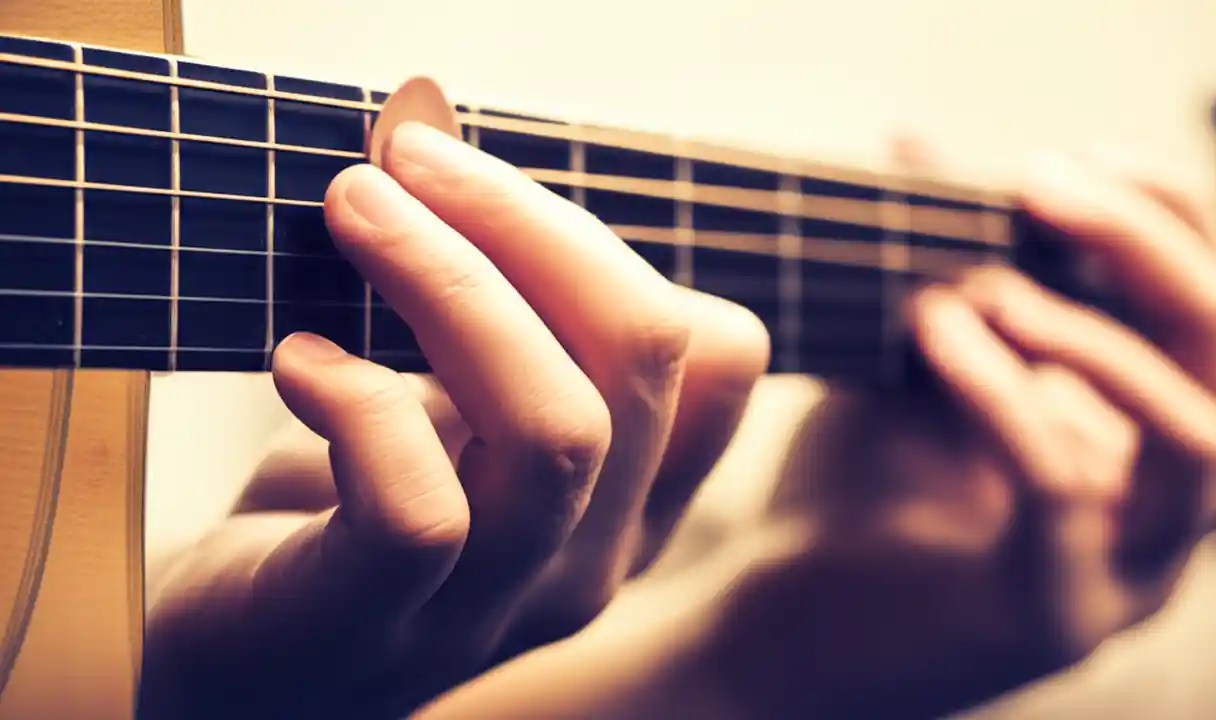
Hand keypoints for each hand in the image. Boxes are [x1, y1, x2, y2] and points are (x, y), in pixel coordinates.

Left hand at [138, 122, 768, 718]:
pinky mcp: (384, 627)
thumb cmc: (339, 520)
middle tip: (406, 162)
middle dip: (526, 222)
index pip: (722, 355)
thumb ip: (462, 294)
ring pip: (555, 424)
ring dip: (449, 282)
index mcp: (630, 499)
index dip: (608, 244)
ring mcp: (500, 607)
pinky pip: (424, 507)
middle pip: (643, 353)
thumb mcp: (436, 399)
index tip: (481, 196)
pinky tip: (299, 362)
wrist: (236, 672)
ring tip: (354, 217)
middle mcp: (594, 557)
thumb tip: (425, 114)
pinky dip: (358, 400)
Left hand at [684, 150, 1215, 717]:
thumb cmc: (849, 494)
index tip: (1065, 161)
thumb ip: (941, 261)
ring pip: (1189, 429)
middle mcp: (1162, 509)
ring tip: (982, 284)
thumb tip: (915, 135)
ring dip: (1087, 332)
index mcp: (1145, 439)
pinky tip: (937, 331)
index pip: (1213, 306)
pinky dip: (1005, 390)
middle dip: (1144, 244)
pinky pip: (1067, 485)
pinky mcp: (1053, 617)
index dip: (1163, 214)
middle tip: (1042, 184)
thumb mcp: (914, 362)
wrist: (770, 626)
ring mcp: (1122, 573)